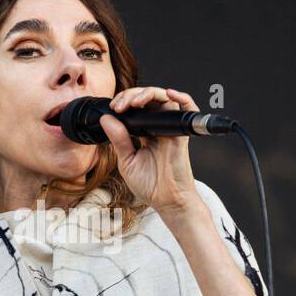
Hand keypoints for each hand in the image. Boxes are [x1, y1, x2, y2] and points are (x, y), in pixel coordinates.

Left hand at [98, 86, 200, 215]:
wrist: (167, 201)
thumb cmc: (150, 185)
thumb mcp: (127, 161)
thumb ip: (118, 139)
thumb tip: (106, 119)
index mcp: (145, 132)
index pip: (136, 107)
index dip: (124, 102)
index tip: (112, 109)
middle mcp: (158, 127)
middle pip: (148, 98)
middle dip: (130, 96)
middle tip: (119, 106)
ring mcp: (170, 129)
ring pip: (164, 98)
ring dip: (148, 93)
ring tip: (134, 102)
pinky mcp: (181, 134)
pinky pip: (188, 109)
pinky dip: (182, 97)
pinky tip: (169, 93)